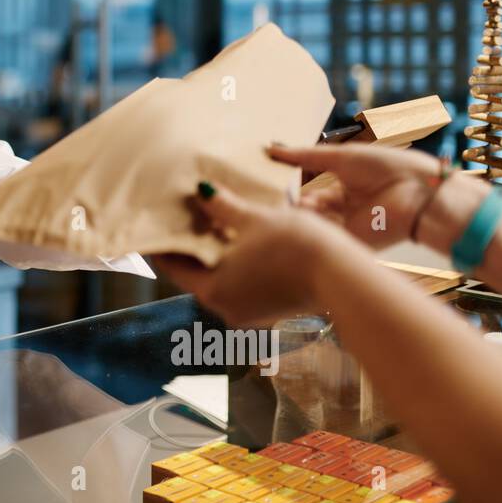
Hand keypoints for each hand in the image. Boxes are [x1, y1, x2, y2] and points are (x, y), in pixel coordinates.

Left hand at [156, 183, 344, 326]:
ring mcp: (248, 311)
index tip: (156, 219)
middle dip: (191, 242)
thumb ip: (222, 206)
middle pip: (196, 271)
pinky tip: (242, 236)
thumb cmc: (295, 247)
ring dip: (216, 250)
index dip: (163, 240)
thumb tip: (201, 191)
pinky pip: (241, 282)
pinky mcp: (269, 308)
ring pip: (220, 276)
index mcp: (211, 289)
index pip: (172, 264)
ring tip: (213, 217)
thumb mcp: (254, 219)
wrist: (345, 277)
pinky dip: (236, 261)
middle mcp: (224, 307)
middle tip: (185, 212)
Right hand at [269, 143, 440, 247]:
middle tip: (265, 194)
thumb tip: (271, 148)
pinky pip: (321, 235)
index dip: (290, 183)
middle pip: (306, 207)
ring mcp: (345, 227)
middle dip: (289, 201)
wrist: (419, 194)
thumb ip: (305, 156)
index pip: (308, 187)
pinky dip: (306, 226)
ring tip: (278, 201)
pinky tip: (292, 215)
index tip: (266, 177)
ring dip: (296, 213)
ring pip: (310, 222)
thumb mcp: (341, 157)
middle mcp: (342, 208)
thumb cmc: (387, 168)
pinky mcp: (349, 243)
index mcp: (344, 186)